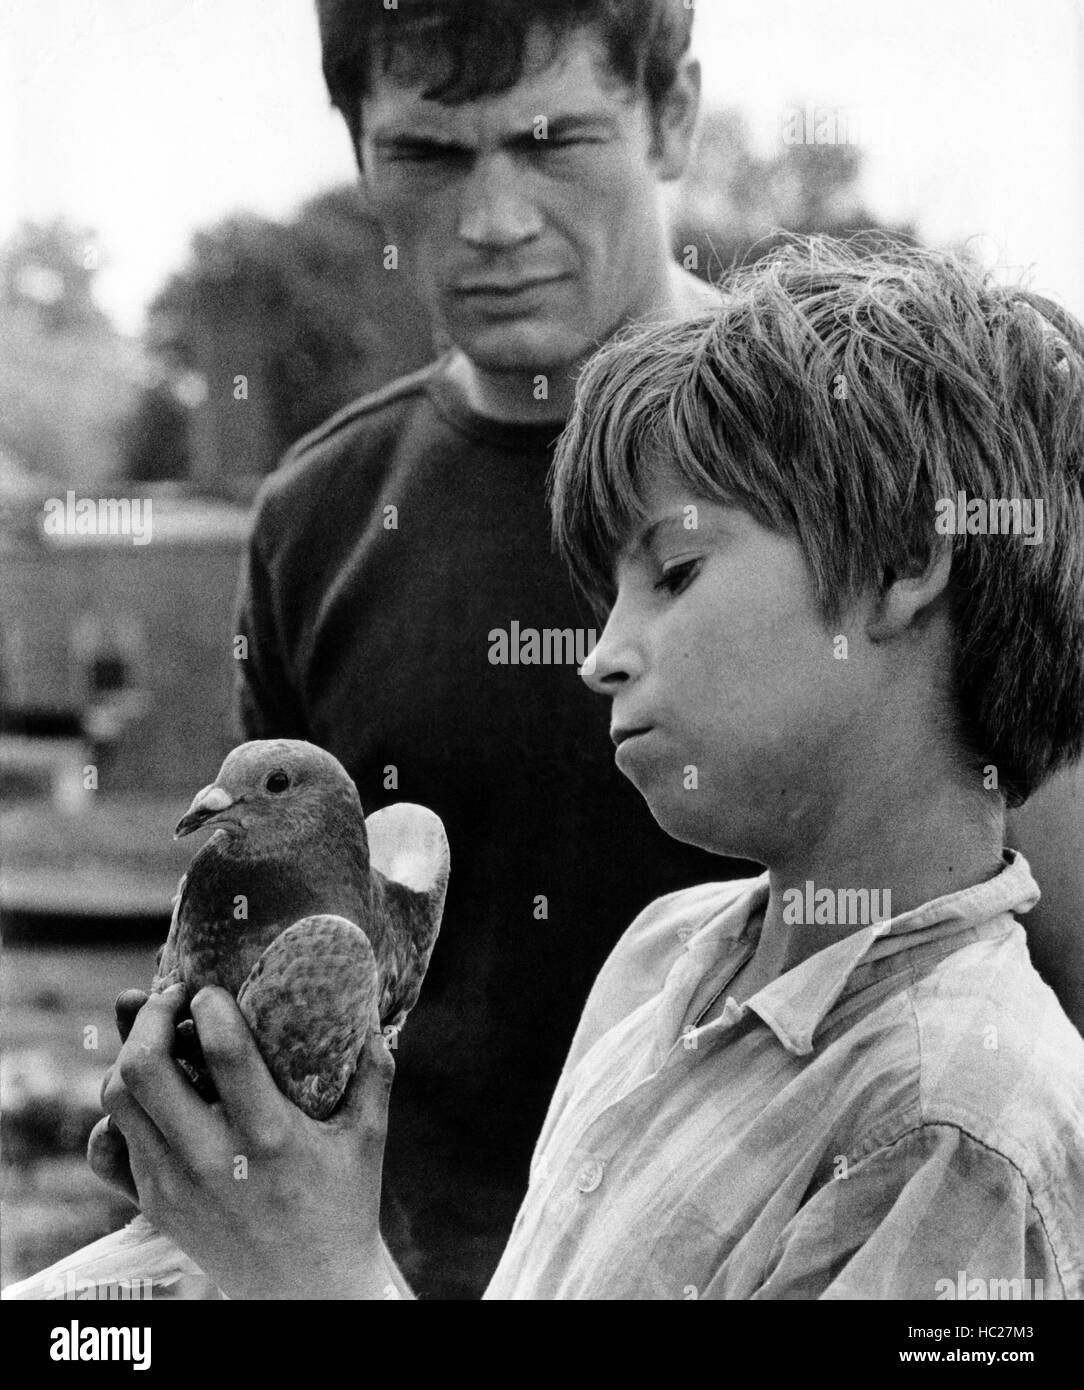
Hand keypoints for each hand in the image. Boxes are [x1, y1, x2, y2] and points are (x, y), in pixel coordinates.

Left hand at [99, 983, 396, 1298]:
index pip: (224, 1050)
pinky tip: (146, 1100)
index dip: (209, 1004)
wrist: (308, 1291)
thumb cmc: (344, 1205)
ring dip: (129, 1056)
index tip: (212, 990)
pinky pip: (106, 1148)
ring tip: (159, 1040)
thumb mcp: (368, 1138)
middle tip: (172, 998)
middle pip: (144, 1068)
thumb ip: (374, 1073)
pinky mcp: (153, 1206)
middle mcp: (212, 1160)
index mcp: (270, 1136)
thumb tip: (373, 1017)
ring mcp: (174, 1186)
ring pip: (117, 1101)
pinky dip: (114, 1116)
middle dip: (148, 1014)